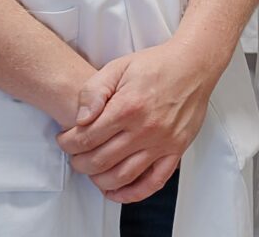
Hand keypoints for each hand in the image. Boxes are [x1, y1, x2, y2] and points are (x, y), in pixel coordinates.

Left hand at [56, 37, 228, 201]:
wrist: (193, 65)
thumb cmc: (158, 65)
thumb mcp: (118, 67)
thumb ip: (94, 91)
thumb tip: (80, 118)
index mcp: (127, 107)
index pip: (86, 138)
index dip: (68, 143)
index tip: (65, 140)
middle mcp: (144, 129)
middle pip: (99, 161)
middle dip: (79, 162)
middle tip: (75, 156)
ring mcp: (161, 143)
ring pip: (122, 176)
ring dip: (99, 180)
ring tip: (92, 171)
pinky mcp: (175, 151)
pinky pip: (153, 182)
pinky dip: (132, 193)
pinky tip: (118, 191)